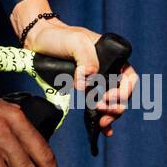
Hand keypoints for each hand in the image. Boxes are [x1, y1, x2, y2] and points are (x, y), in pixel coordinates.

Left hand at [22, 18, 137, 137]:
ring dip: (109, 115)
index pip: (129, 77)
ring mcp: (95, 81)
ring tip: (101, 122)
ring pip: (110, 103)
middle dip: (116, 107)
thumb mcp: (76, 42)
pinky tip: (102, 130)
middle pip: (121, 94)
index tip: (108, 98)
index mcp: (111, 57)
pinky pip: (96, 106)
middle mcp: (106, 70)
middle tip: (101, 111)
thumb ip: (85, 59)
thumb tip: (86, 83)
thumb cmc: (59, 37)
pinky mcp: (83, 90)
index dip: (124, 91)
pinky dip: (101, 119)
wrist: (37, 40)